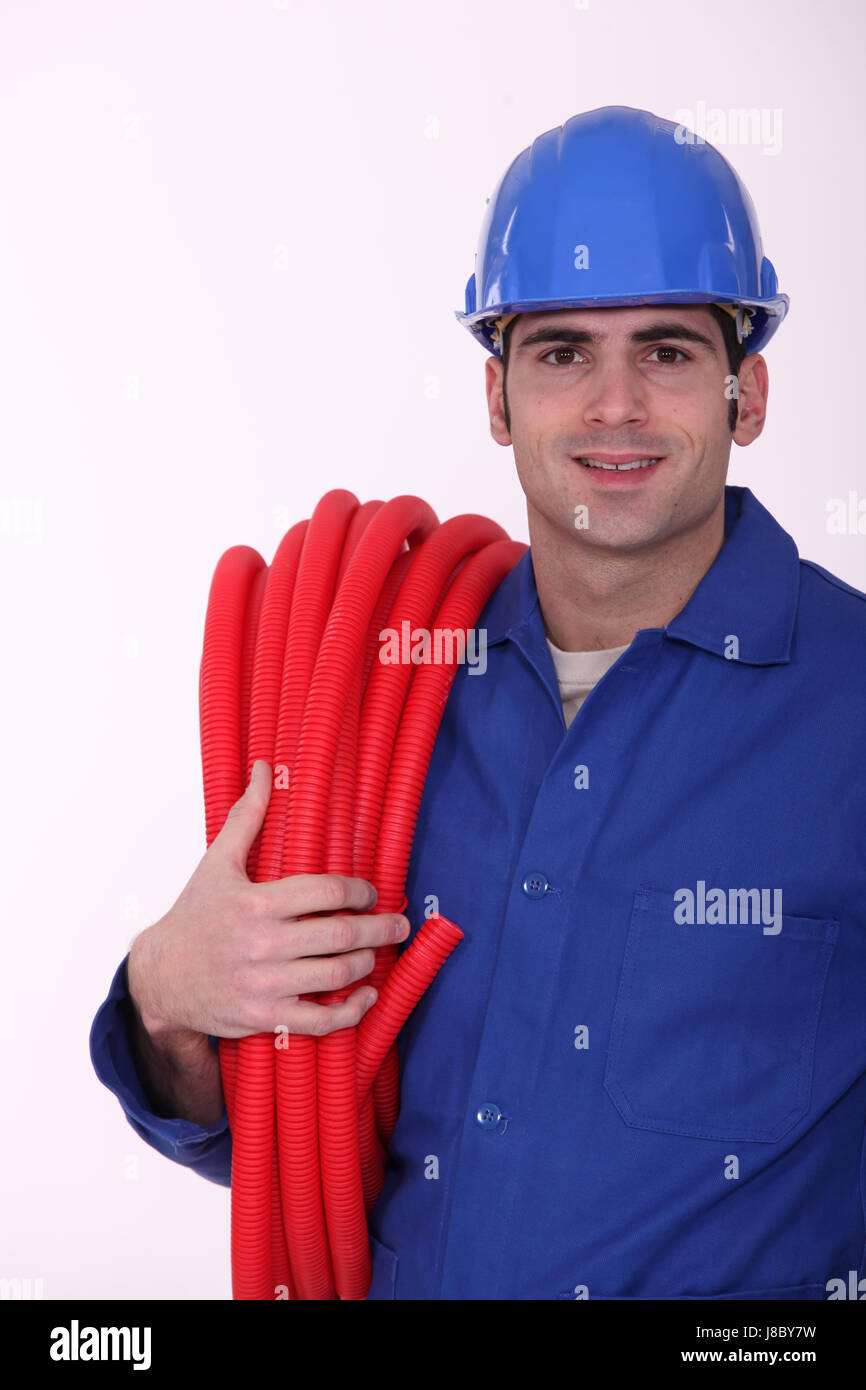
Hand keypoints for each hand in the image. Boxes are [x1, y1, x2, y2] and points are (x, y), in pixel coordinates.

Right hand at [127, 760, 408, 1042]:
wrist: (160, 977)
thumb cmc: (193, 917)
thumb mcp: (216, 862)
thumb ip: (246, 816)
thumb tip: (264, 769)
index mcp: (254, 903)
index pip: (325, 891)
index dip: (358, 891)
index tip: (370, 893)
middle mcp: (261, 945)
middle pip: (339, 934)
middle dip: (379, 928)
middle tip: (398, 923)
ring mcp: (263, 984)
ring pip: (336, 974)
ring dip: (368, 961)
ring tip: (379, 950)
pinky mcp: (264, 1017)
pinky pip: (320, 1020)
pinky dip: (352, 1010)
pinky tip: (366, 995)